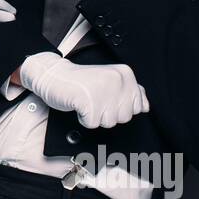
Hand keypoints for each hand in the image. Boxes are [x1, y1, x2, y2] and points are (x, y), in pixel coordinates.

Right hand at [18, 51, 148, 128]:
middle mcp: (117, 80)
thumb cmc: (80, 81)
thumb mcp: (110, 81)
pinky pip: (93, 124)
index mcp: (126, 74)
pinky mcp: (89, 101)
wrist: (53, 75)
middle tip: (94, 99)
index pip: (138, 107)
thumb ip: (130, 92)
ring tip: (87, 101)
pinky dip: (83, 119)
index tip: (105, 97)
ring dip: (95, 117)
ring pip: (109, 122)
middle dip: (107, 114)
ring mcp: (104, 90)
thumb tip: (145, 106)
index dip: (120, 108)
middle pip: (124, 117)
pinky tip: (78, 105)